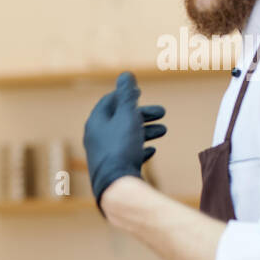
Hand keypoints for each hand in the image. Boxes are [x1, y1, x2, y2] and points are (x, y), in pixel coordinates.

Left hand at [83, 71, 166, 209]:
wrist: (116, 184)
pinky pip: (126, 154)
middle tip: (162, 112)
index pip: (109, 101)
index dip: (125, 95)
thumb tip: (126, 75)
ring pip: (126, 136)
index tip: (140, 93)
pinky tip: (151, 150)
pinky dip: (139, 149)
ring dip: (145, 130)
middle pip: (121, 119)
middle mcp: (96, 137)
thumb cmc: (120, 146)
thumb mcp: (126, 116)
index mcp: (96, 122)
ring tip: (164, 130)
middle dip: (142, 114)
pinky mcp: (112, 168)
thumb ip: (127, 95)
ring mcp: (104, 154)